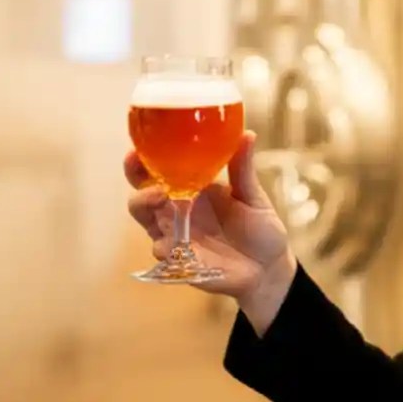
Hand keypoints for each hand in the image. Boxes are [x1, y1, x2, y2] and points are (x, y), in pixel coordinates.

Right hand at [125, 131, 296, 326]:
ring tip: (160, 196)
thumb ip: (243, 169)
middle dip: (135, 177)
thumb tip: (248, 134)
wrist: (267, 267)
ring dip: (144, 205)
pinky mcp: (179, 260)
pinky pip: (162, 250)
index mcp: (192, 189)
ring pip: (144, 218)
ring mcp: (175, 235)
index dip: (144, 157)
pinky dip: (165, 244)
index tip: (139, 144)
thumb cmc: (259, 228)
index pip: (159, 169)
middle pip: (143, 190)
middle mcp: (177, 210)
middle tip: (139, 165)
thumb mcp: (253, 197)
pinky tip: (174, 241)